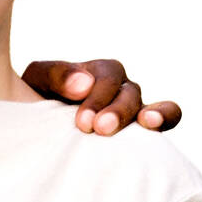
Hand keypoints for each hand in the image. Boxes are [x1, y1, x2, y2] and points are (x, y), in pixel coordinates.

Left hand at [21, 59, 181, 134]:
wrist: (36, 127)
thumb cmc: (34, 97)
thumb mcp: (38, 80)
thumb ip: (57, 75)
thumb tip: (84, 84)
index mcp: (97, 71)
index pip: (107, 77)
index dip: (97, 99)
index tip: (82, 123)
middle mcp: (119, 86)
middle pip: (128, 92)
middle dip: (115, 111)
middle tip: (99, 129)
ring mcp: (132, 106)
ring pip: (146, 105)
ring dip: (143, 115)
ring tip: (145, 123)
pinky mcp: (140, 130)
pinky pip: (166, 115)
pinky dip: (165, 115)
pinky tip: (155, 123)